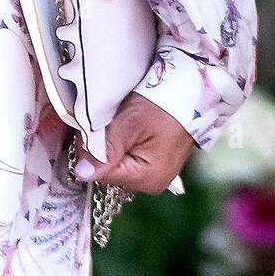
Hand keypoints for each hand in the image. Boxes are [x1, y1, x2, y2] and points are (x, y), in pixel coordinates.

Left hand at [72, 92, 193, 195]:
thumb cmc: (162, 105)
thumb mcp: (129, 124)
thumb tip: (82, 173)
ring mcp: (157, 176)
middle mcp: (153, 184)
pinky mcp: (158, 166)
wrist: (191, 91)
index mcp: (147, 178)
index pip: (100, 173)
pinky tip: (131, 132)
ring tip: (122, 124)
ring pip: (118, 165)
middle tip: (109, 122)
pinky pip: (131, 160)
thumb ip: (104, 149)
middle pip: (109, 171)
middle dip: (102, 148)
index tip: (92, 128)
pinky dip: (125, 147)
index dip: (91, 150)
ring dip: (113, 147)